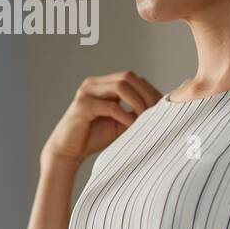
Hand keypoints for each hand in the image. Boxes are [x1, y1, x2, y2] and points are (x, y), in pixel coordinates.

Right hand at [41, 70, 162, 164]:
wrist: (67, 151)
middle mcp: (93, 84)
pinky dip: (125, 115)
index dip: (148, 90)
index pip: (131, 77)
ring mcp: (86, 92)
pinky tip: (132, 125)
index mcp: (102, 84)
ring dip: (137, 102)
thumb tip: (160, 109)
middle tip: (156, 111)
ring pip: (120, 86)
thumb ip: (134, 112)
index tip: (162, 107)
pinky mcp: (82, 106)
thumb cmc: (93, 137)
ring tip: (145, 118)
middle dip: (145, 93)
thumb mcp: (120, 123)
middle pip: (127, 76)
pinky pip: (111, 106)